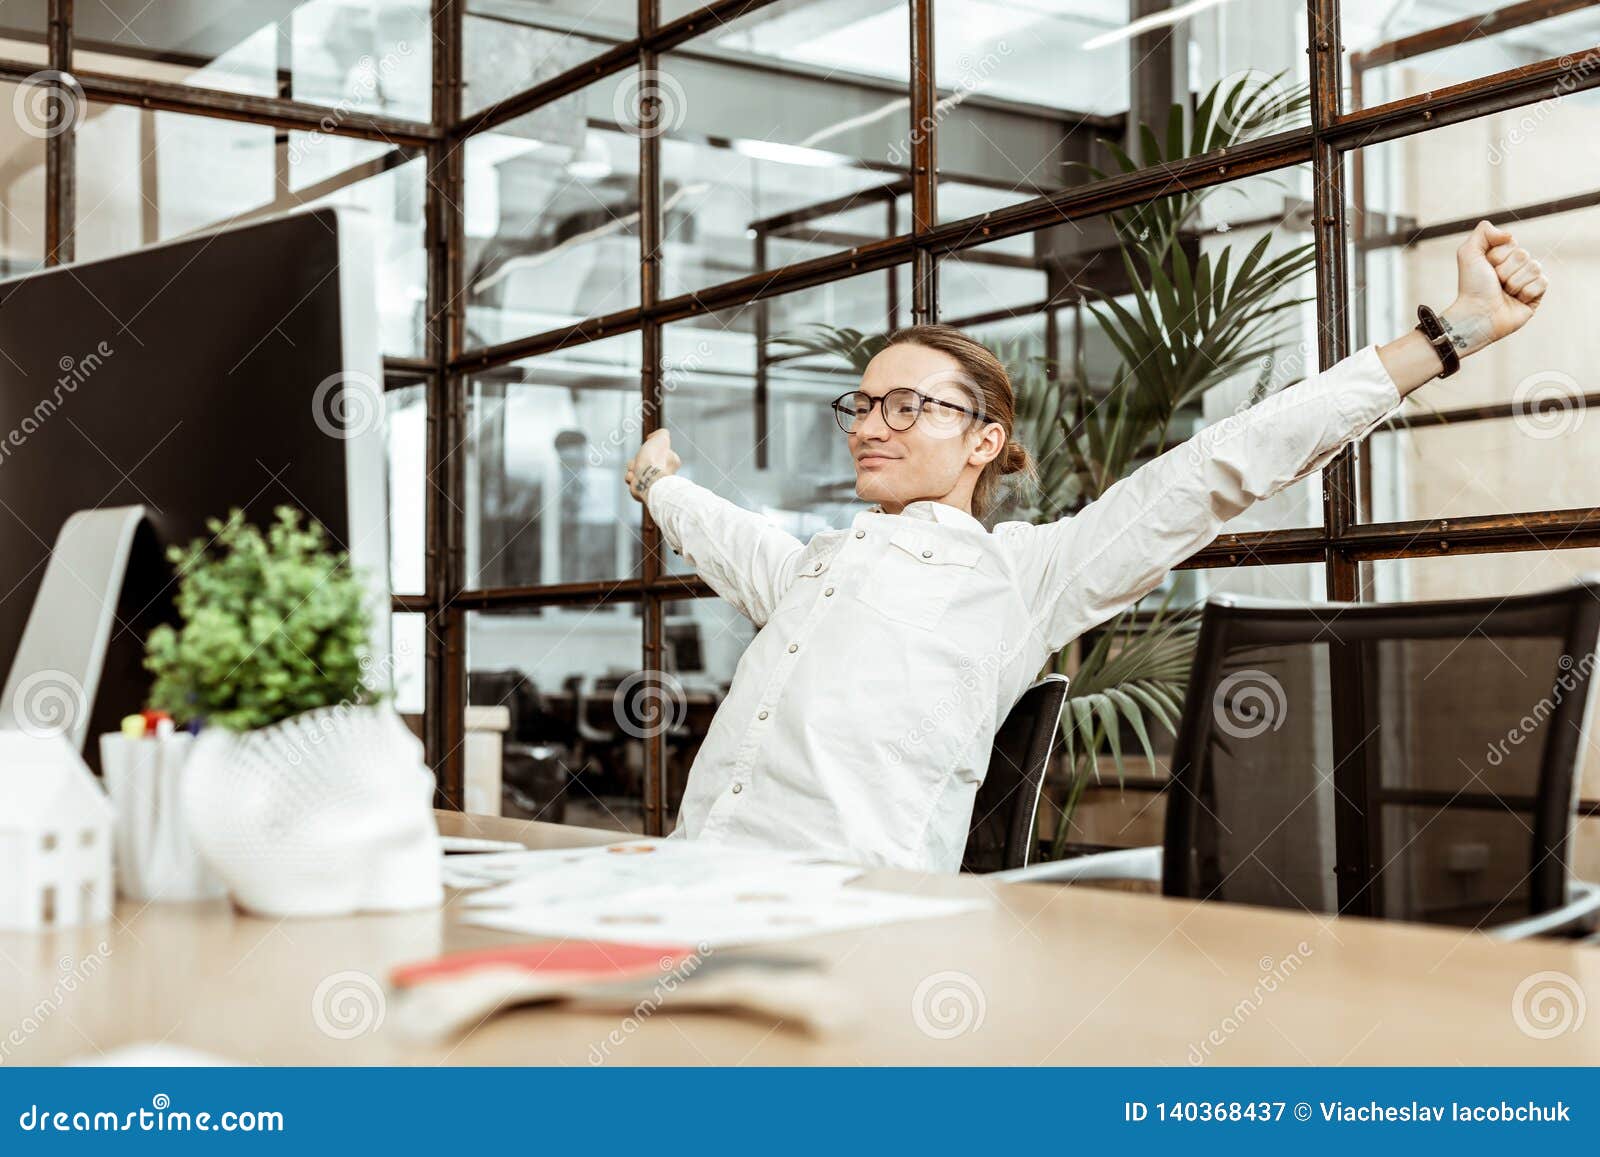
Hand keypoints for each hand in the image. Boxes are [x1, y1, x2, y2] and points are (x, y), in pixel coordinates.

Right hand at [624, 429, 680, 503]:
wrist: (646, 479)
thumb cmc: (654, 460)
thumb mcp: (661, 438)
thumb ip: (661, 433)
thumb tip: (652, 437)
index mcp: (670, 461)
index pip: (656, 451)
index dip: (649, 449)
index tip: (648, 450)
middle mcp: (663, 472)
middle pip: (644, 459)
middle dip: (638, 459)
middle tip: (641, 460)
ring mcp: (652, 481)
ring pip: (636, 469)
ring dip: (633, 468)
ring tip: (638, 470)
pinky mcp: (643, 489)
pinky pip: (632, 479)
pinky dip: (632, 477)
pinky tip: (635, 478)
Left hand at [1440, 219, 1548, 356]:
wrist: (1477, 315)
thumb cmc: (1471, 286)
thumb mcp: (1468, 253)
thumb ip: (1484, 231)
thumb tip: (1509, 234)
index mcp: (1502, 256)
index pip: (1512, 243)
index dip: (1497, 256)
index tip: (1486, 268)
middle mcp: (1515, 267)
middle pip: (1523, 255)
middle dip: (1505, 270)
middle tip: (1494, 283)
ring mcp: (1527, 281)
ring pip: (1535, 267)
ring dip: (1514, 282)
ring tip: (1503, 293)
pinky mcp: (1536, 296)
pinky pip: (1543, 282)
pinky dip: (1526, 292)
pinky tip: (1516, 300)